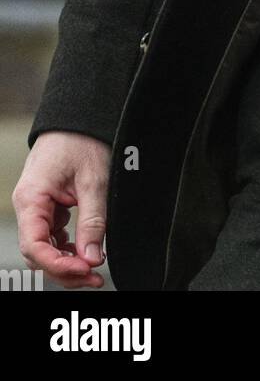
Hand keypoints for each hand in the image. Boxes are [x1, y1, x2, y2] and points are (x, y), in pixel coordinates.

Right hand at [13, 131, 109, 287]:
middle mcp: (29, 206)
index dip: (58, 265)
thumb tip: (91, 258)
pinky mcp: (49, 207)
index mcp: (31, 199)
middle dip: (65, 270)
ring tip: (94, 269)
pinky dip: (69, 247)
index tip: (84, 270)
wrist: (79, 116)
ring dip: (68, 262)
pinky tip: (87, 250)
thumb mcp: (94, 180)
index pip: (34, 246)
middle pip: (39, 253)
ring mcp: (38, 208)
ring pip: (47, 247)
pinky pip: (53, 236)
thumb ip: (93, 221)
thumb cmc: (82, 140)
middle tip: (95, 277)